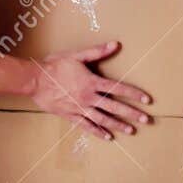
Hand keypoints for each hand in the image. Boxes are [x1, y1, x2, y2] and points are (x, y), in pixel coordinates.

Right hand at [29, 41, 151, 140]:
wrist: (34, 80)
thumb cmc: (55, 65)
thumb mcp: (77, 55)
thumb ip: (97, 52)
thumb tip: (116, 44)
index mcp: (92, 82)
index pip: (118, 89)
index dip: (134, 94)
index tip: (147, 100)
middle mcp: (89, 97)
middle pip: (114, 107)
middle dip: (132, 113)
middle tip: (147, 120)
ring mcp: (79, 108)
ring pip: (103, 119)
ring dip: (118, 125)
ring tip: (131, 131)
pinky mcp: (70, 115)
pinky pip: (86, 126)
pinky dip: (97, 132)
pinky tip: (108, 137)